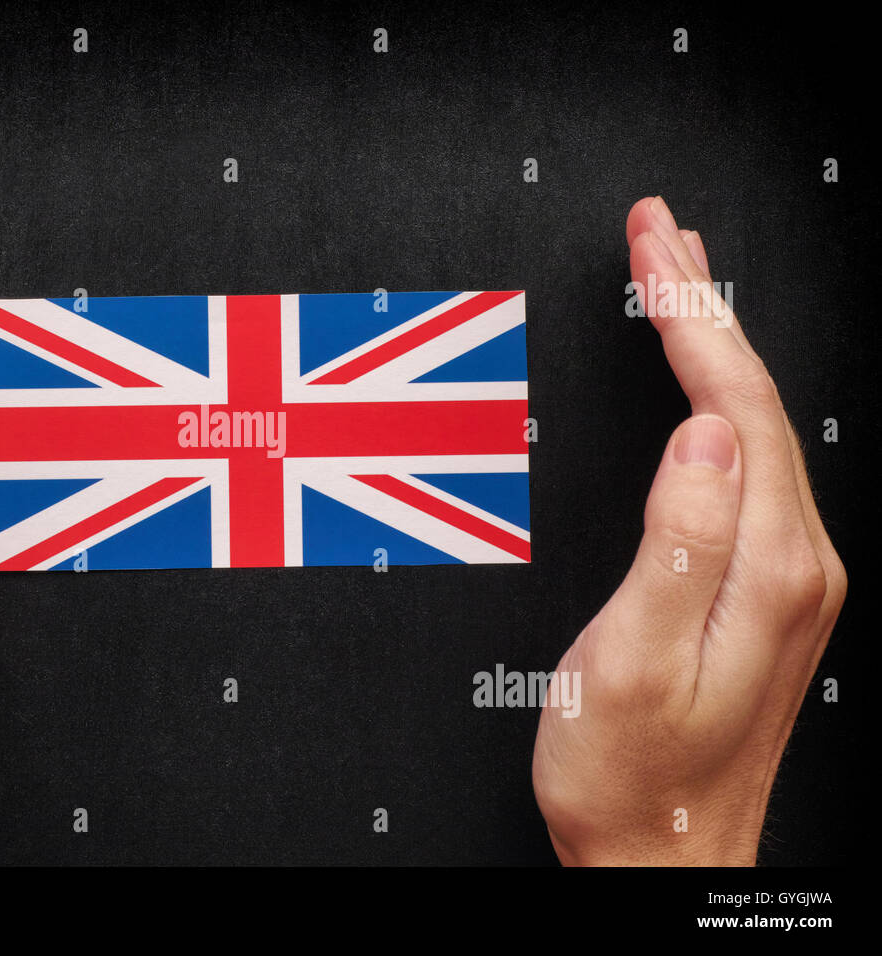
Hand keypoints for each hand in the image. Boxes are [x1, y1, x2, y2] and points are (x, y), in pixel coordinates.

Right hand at [532, 196, 845, 864]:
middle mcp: (795, 564)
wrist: (661, 855)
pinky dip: (718, 403)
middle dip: (706, 304)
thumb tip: (703, 437)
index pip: (735, 404)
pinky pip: (748, 467)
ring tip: (679, 283)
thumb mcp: (632, 659)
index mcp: (766, 568)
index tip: (656, 245)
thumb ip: (678, 541)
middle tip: (663, 233)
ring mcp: (786, 578)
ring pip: (757, 427)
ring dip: (715, 345)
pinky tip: (699, 390)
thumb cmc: (632, 776)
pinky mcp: (764, 590)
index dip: (691, 313)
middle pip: (757, 401)